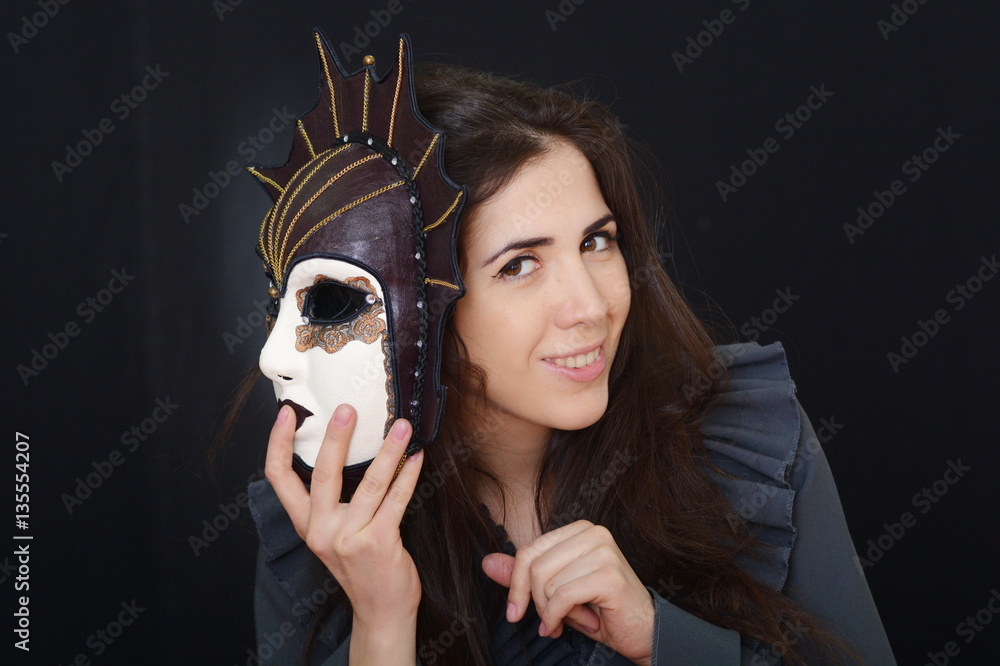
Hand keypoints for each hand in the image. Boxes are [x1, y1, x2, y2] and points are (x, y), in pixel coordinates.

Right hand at [265, 403, 424, 626]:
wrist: (381, 610)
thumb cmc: (362, 567)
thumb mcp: (334, 535)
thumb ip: (332, 502)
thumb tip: (346, 450)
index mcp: (307, 524)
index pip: (279, 479)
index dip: (278, 444)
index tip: (286, 413)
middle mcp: (321, 530)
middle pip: (323, 473)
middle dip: (336, 438)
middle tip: (347, 408)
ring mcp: (349, 537)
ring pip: (370, 483)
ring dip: (389, 451)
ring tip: (402, 427)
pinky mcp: (378, 542)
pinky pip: (396, 500)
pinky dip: (409, 476)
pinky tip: (417, 458)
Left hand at [482, 521, 653, 664]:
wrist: (643, 632)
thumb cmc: (601, 610)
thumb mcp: (555, 592)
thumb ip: (523, 576)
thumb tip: (488, 563)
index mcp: (578, 530)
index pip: (528, 551)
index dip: (515, 586)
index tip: (516, 612)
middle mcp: (592, 533)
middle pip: (534, 567)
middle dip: (537, 602)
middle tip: (552, 621)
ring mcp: (603, 550)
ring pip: (547, 583)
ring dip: (555, 612)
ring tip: (576, 618)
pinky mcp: (609, 574)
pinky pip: (562, 596)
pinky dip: (561, 617)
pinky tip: (581, 624)